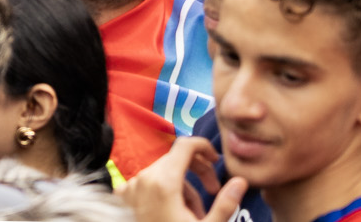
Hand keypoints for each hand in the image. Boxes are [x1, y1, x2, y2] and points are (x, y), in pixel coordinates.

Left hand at [120, 136, 246, 221]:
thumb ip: (225, 204)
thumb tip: (240, 181)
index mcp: (163, 182)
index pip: (185, 146)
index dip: (204, 147)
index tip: (217, 160)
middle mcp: (142, 179)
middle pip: (174, 160)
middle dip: (197, 172)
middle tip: (213, 190)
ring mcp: (128, 188)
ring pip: (161, 174)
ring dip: (181, 187)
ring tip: (194, 213)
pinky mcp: (121, 198)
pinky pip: (145, 185)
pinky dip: (161, 192)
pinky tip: (172, 214)